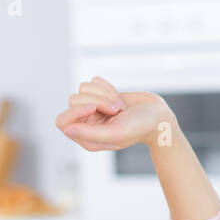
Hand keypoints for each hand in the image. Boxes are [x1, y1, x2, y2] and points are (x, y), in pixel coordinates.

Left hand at [55, 77, 174, 151]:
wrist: (157, 116)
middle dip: (97, 100)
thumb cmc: (138, 129)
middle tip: (115, 109)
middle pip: (73, 100)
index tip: (94, 107)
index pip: (62, 121)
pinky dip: (108, 86)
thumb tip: (66, 129)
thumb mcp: (115, 134)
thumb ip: (89, 134)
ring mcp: (92, 107)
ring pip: (82, 88)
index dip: (76, 111)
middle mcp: (86, 122)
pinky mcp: (100, 94)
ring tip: (118, 105)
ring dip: (104, 93)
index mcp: (85, 137)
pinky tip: (118, 98)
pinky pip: (94, 81)